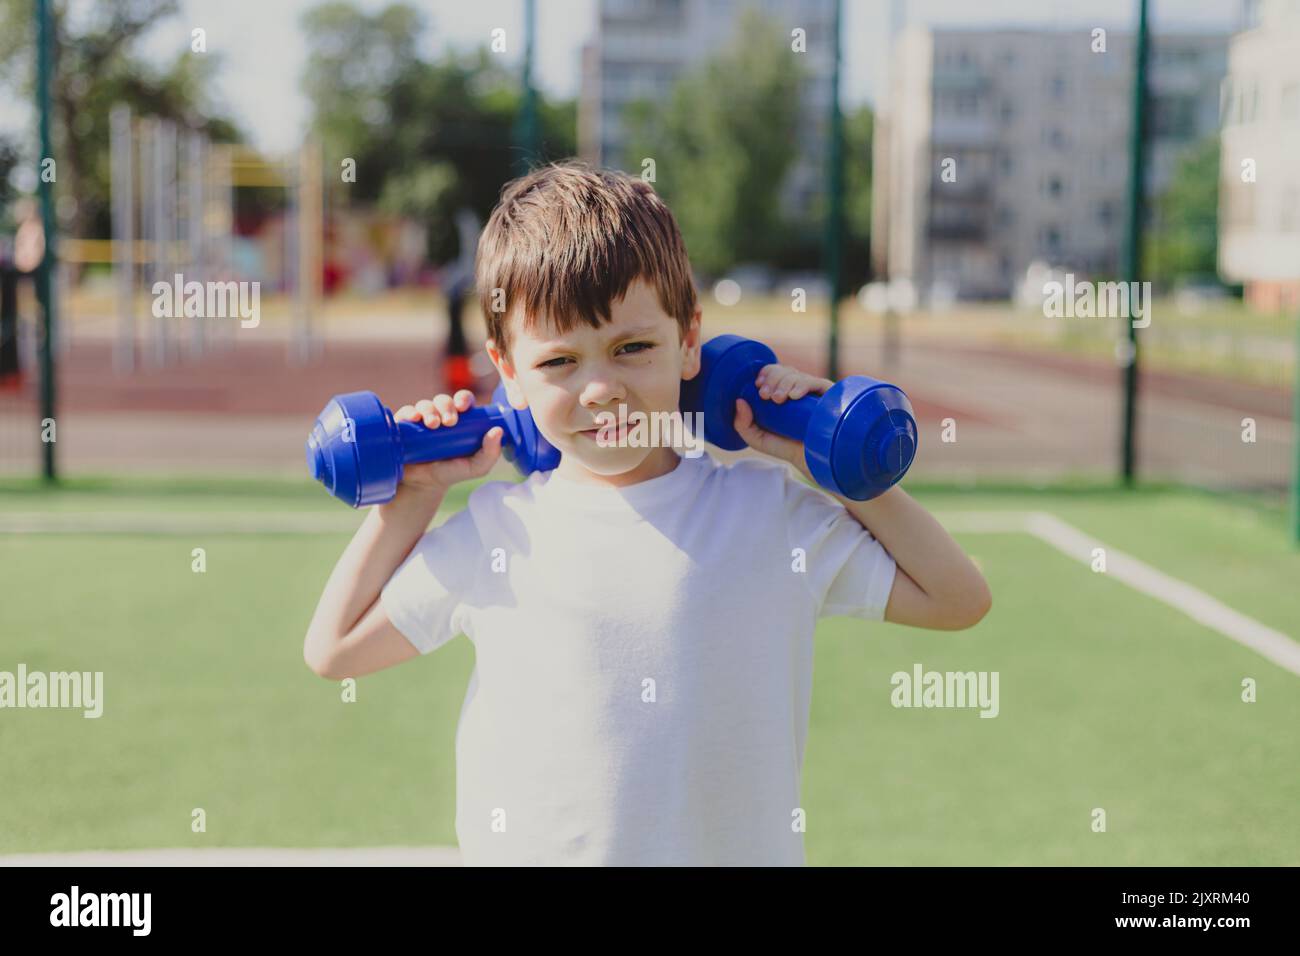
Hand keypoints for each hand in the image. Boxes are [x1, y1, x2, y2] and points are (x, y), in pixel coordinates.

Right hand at [393, 389, 503, 492]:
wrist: (422, 485)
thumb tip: (498, 431)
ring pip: (426, 404)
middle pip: (444, 400)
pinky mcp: (405, 425)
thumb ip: (490, 453)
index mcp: (461, 420)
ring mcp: (422, 419)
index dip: (463, 399)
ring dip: (430, 410)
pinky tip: (415, 419)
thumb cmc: (451, 472)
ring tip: (432, 424)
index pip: (463, 401)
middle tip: (449, 422)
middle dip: (447, 406)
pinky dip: (411, 412)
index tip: (463, 407)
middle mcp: (441, 416)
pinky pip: (407, 412)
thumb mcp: (476, 467)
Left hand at [733, 363, 832, 477]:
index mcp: (781, 393)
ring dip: (784, 383)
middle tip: (766, 396)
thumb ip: (742, 424)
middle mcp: (797, 389)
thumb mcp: (757, 438)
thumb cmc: (785, 448)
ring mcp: (812, 392)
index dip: (765, 373)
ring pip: (797, 374)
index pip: (773, 372)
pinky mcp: (828, 396)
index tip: (758, 386)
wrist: (809, 461)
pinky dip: (802, 385)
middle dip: (772, 378)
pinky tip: (794, 396)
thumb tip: (739, 400)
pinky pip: (816, 382)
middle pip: (784, 370)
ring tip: (778, 400)